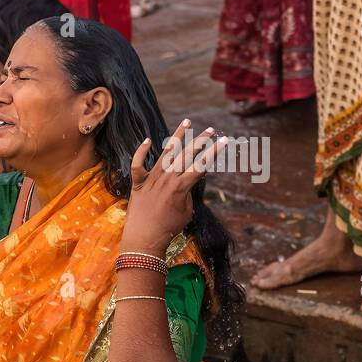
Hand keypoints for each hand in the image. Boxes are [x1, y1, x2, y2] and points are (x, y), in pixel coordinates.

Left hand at [122, 120, 224, 254]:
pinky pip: (137, 165)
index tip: (224, 141)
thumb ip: (187, 193)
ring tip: (186, 122)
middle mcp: (166, 180)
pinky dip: (140, 152)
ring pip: (165, 154)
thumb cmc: (169, 229)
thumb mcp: (186, 211)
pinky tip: (148, 139)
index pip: (201, 165)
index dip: (214, 153)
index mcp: (181, 187)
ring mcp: (151, 180)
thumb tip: (186, 181)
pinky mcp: (138, 184)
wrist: (144, 239)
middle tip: (210, 130)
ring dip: (177, 137)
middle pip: (186, 156)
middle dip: (200, 141)